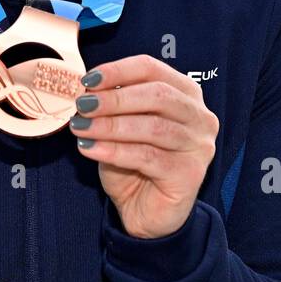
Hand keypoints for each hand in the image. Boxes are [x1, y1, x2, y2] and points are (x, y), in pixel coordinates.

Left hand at [69, 55, 218, 238]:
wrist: (146, 212)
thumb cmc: (134, 164)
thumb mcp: (121, 127)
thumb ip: (112, 106)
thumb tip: (87, 91)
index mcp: (185, 94)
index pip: (153, 69)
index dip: (118, 71)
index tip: (88, 81)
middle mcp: (199, 116)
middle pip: (158, 95)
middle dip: (115, 98)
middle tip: (83, 105)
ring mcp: (199, 145)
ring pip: (153, 126)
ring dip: (111, 125)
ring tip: (81, 127)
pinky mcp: (190, 173)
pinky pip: (148, 157)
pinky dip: (114, 150)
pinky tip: (90, 148)